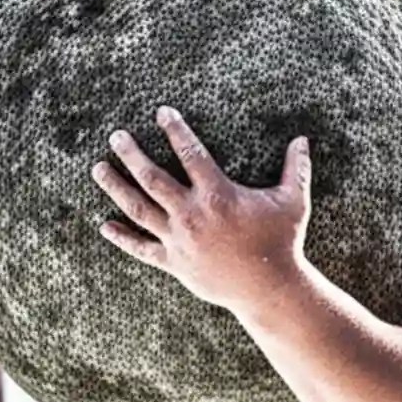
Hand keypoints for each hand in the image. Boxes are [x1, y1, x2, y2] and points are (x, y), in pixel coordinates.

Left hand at [91, 106, 312, 310]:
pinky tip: (105, 225)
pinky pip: (141, 248)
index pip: (190, 154)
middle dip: (131, 154)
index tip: (162, 112)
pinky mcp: (175, 263)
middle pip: (152, 178)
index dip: (176, 130)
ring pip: (138, 208)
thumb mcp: (293, 202)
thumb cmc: (283, 242)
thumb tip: (302, 139)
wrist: (270, 289)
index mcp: (218, 195)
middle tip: (116, 136)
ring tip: (98, 168)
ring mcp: (179, 240)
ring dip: (115, 187)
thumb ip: (296, 168)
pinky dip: (122, 237)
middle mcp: (192, 214)